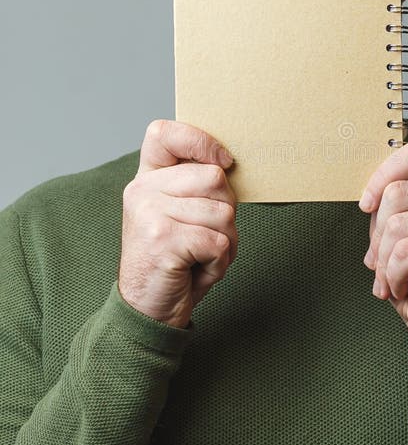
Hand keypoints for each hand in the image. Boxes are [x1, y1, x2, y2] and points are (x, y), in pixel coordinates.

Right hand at [119, 119, 237, 327]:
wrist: (147, 311)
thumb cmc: (175, 263)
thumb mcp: (182, 216)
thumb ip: (196, 186)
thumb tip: (228, 164)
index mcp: (146, 179)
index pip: (165, 133)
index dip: (201, 142)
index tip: (223, 162)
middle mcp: (142, 191)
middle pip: (214, 177)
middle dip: (227, 212)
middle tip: (207, 237)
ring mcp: (149, 213)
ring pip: (223, 212)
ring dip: (225, 242)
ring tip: (200, 257)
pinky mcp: (162, 239)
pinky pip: (219, 242)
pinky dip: (219, 263)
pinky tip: (197, 270)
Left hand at [360, 141, 407, 364]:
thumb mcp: (395, 235)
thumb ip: (388, 208)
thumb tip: (368, 197)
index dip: (382, 175)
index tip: (366, 205)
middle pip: (395, 193)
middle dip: (378, 235)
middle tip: (383, 263)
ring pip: (396, 224)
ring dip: (385, 261)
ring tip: (395, 278)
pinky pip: (405, 251)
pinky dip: (395, 275)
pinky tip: (407, 286)